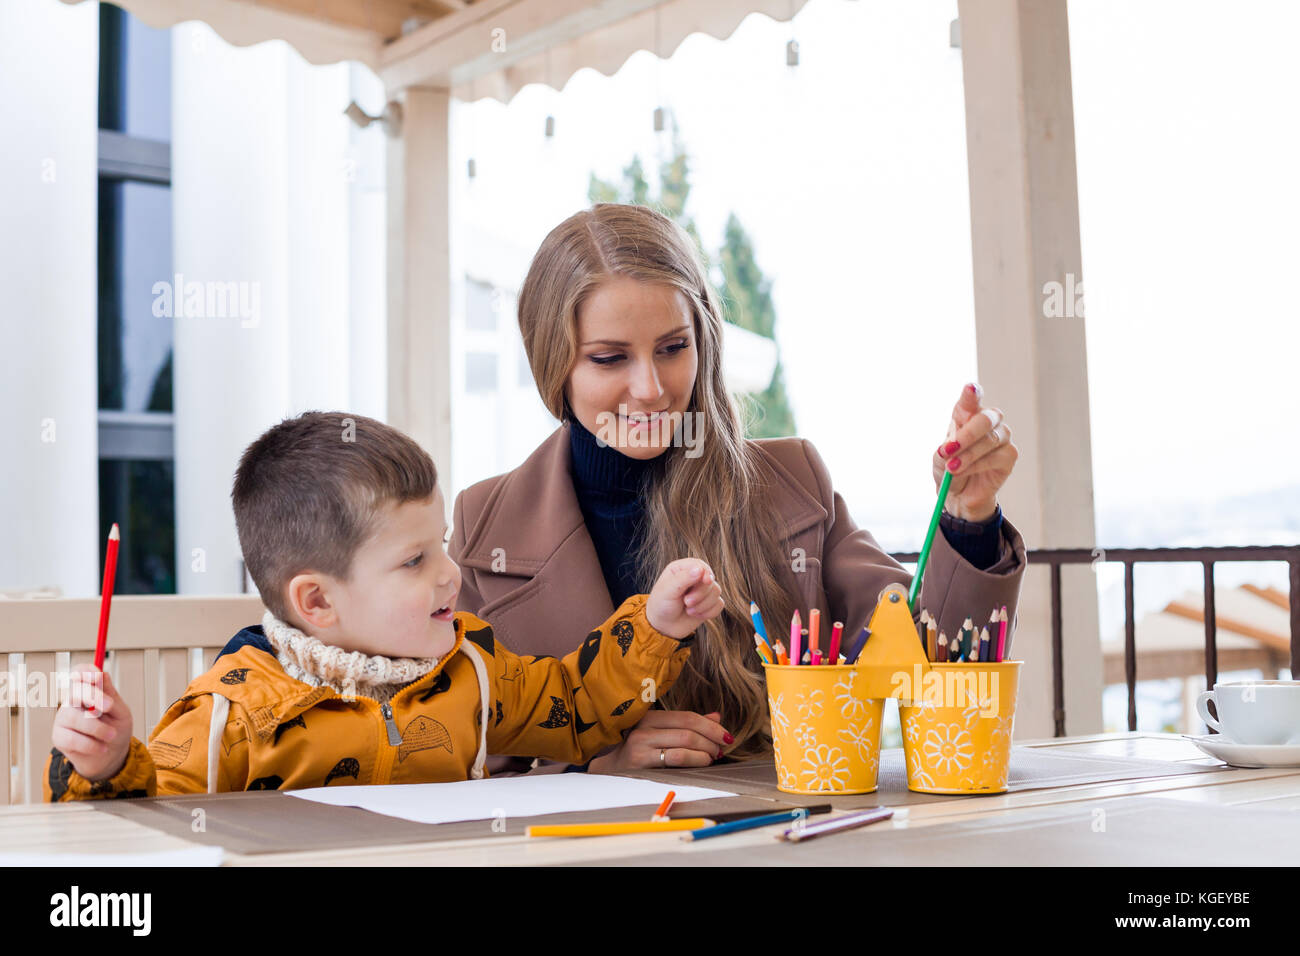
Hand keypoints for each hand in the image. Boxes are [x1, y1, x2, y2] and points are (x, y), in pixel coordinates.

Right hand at [50, 667, 132, 782]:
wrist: (110, 756)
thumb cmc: (115, 729)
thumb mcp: (120, 712)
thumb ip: (111, 695)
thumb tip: (103, 673)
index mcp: (88, 691)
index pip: (79, 674)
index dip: (85, 672)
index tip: (97, 676)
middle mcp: (72, 702)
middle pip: (74, 692)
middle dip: (92, 696)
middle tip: (109, 706)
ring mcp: (63, 719)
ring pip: (73, 717)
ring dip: (97, 728)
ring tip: (112, 735)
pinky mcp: (58, 737)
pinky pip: (71, 738)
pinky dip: (91, 744)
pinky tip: (102, 747)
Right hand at [588, 710, 732, 770]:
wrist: (610, 771)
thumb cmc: (640, 752)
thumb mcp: (662, 734)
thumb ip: (687, 725)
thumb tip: (716, 717)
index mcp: (651, 717)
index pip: (688, 716)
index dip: (711, 725)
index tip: (726, 735)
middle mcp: (645, 727)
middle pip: (689, 728)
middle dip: (712, 738)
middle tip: (722, 747)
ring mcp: (641, 744)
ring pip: (685, 742)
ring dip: (706, 750)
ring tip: (713, 756)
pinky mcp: (640, 762)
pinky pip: (675, 758)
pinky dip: (695, 760)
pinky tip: (702, 762)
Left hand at [645, 558, 723, 638]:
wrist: (663, 626)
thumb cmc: (661, 605)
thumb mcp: (668, 590)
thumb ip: (683, 578)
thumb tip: (700, 569)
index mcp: (682, 568)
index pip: (701, 566)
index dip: (706, 573)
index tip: (706, 581)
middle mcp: (694, 577)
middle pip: (710, 581)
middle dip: (700, 594)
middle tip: (687, 602)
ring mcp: (703, 590)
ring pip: (716, 592)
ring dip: (703, 605)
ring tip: (688, 610)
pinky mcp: (709, 603)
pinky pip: (719, 605)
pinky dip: (709, 612)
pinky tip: (696, 615)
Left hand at [933, 383, 1018, 521]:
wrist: (959, 493)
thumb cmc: (949, 469)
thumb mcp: (940, 458)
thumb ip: (945, 450)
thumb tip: (951, 447)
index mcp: (967, 415)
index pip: (970, 400)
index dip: (971, 394)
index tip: (970, 388)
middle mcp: (988, 422)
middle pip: (985, 419)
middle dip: (966, 435)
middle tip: (949, 450)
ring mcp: (1002, 437)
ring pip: (990, 440)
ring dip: (968, 455)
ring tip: (952, 468)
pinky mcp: (1010, 455)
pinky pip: (996, 457)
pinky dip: (977, 465)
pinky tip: (963, 472)